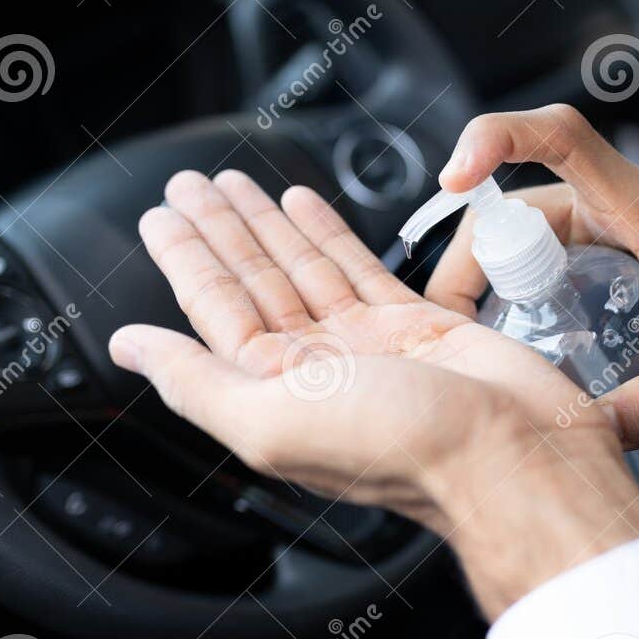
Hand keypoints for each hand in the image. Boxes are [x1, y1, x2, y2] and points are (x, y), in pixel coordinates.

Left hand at [107, 169, 638, 617]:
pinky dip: (329, 233)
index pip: (213, 309)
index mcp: (275, 392)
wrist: (512, 456)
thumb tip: (126, 348)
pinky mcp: (417, 325)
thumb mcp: (271, 422)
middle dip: (220, 230)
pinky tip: (305, 204)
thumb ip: (194, 381)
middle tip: (189, 182)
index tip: (160, 215)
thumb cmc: (401, 450)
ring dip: (267, 224)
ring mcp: (367, 346)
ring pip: (302, 268)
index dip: (184, 258)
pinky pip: (361, 269)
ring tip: (235, 183)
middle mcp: (316, 368)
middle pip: (253, 281)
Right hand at [428, 105, 638, 445]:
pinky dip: (516, 292)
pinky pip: (545, 262)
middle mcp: (617, 207)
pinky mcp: (615, 258)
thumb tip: (599, 435)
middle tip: (449, 325)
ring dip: (487, 278)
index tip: (454, 174)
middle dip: (468, 256)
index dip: (496, 136)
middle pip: (513, 204)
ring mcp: (613, 231)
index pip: (560, 135)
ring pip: (523, 237)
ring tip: (471, 341)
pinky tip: (517, 346)